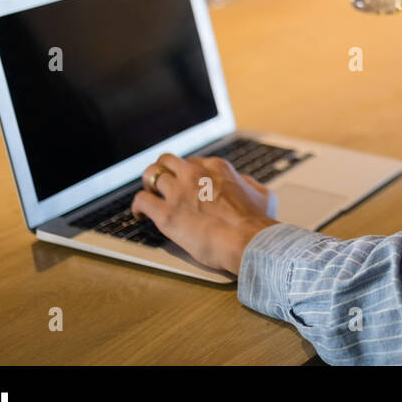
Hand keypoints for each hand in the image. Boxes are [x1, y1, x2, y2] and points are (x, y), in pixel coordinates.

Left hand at [131, 153, 279, 275]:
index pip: (194, 162)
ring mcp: (178, 192)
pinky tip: (140, 216)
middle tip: (163, 185)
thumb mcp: (264, 194)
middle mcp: (195, 174)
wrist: (248, 240)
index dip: (188, 174)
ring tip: (150, 196)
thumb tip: (245, 183)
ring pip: (151, 174)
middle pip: (167, 160)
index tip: (188, 185)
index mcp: (217, 168)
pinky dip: (138, 208)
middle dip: (163, 171)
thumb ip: (250, 184)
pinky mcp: (166, 214)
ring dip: (148, 185)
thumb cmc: (257, 222)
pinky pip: (141, 201)